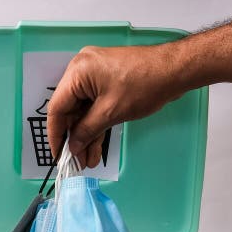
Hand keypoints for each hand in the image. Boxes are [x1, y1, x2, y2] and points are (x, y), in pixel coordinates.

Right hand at [46, 44, 186, 167]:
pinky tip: (96, 146)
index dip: (56, 135)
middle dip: (74, 138)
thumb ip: (86, 131)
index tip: (58, 155)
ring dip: (86, 135)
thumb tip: (73, 147)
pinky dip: (95, 124)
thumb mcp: (110, 113)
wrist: (176, 70)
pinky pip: (94, 105)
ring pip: (83, 111)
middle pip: (69, 110)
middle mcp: (81, 70)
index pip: (56, 108)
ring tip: (89, 159)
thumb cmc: (146, 84)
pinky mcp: (106, 80)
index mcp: (77, 72)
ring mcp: (94, 74)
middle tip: (76, 161)